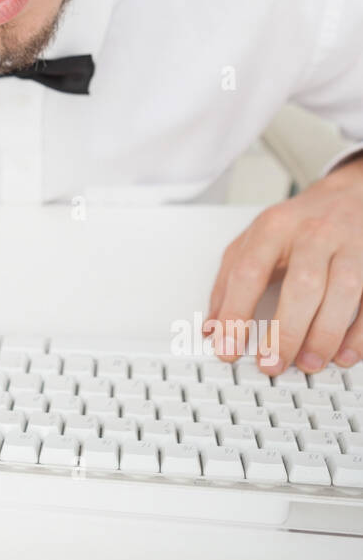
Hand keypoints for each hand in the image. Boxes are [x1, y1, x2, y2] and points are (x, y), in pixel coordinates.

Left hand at [203, 155, 362, 373]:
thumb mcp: (253, 241)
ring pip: (342, 291)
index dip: (235, 313)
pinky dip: (359, 333)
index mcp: (274, 228)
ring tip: (308, 364)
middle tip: (272, 364)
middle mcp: (313, 234)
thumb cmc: (297, 224)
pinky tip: (344, 354)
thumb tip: (211, 329)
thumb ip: (229, 282)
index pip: (249, 271)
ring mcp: (350, 246)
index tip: (227, 348)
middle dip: (287, 331)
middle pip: (302, 283)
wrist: (348, 194)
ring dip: (325, 335)